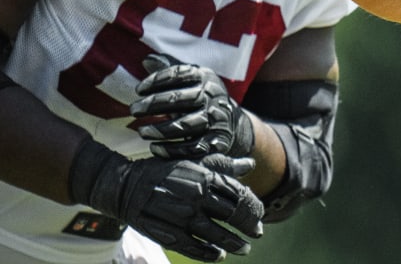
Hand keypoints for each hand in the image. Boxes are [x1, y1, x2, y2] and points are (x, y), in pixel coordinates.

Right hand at [69, 139, 262, 261]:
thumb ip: (224, 165)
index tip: (260, 214)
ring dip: (234, 243)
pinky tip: (219, 256)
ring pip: (217, 235)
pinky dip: (209, 254)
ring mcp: (182, 216)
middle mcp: (196, 196)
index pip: (240, 195)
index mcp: (205, 177)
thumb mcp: (195, 161)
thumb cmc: (165, 171)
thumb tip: (251, 163)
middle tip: (257, 232)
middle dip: (249, 226)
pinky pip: (194, 248)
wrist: (125, 186)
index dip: (254, 207)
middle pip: (233, 215)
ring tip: (243, 248)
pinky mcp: (167, 233)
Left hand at [131, 54, 254, 158]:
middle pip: (184, 98)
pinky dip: (173, 150)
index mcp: (206, 77)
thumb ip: (169, 70)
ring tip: (142, 131)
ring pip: (188, 124)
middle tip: (133, 110)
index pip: (182, 74)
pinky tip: (155, 149)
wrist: (231, 122)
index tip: (138, 89)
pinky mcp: (217, 140)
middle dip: (156, 104)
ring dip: (163, 129)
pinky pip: (194, 147)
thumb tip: (146, 59)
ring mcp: (217, 119)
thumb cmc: (200, 98)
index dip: (158, 80)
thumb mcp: (190, 80)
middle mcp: (214, 96)